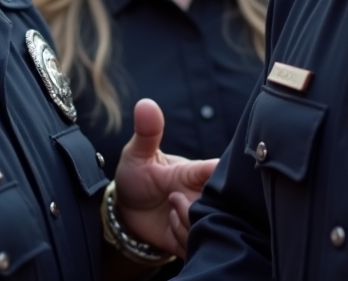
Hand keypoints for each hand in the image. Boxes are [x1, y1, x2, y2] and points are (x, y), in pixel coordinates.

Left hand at [112, 98, 217, 257]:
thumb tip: (146, 103)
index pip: (219, 170)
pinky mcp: (194, 238)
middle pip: (220, 203)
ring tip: (168, 210)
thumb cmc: (137, 176)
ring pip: (209, 224)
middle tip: (173, 198)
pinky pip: (198, 243)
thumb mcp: (137, 154)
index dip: (219, 175)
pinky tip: (170, 225)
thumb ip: (146, 132)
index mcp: (197, 171)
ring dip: (185, 221)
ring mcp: (201, 217)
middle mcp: (204, 194)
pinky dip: (183, 237)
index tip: (207, 179)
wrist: (127, 211)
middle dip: (196, 205)